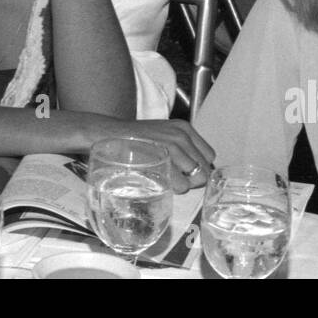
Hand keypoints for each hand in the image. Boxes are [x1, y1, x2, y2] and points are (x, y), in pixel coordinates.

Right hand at [87, 117, 215, 193]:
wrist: (108, 136)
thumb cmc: (134, 140)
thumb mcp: (162, 135)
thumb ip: (180, 148)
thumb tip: (196, 172)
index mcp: (184, 129)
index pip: (209, 155)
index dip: (199, 167)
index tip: (186, 172)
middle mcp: (182, 136)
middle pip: (205, 169)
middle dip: (193, 179)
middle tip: (175, 179)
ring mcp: (173, 147)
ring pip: (196, 178)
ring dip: (184, 185)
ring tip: (166, 180)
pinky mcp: (163, 160)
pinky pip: (182, 184)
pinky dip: (174, 188)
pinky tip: (160, 182)